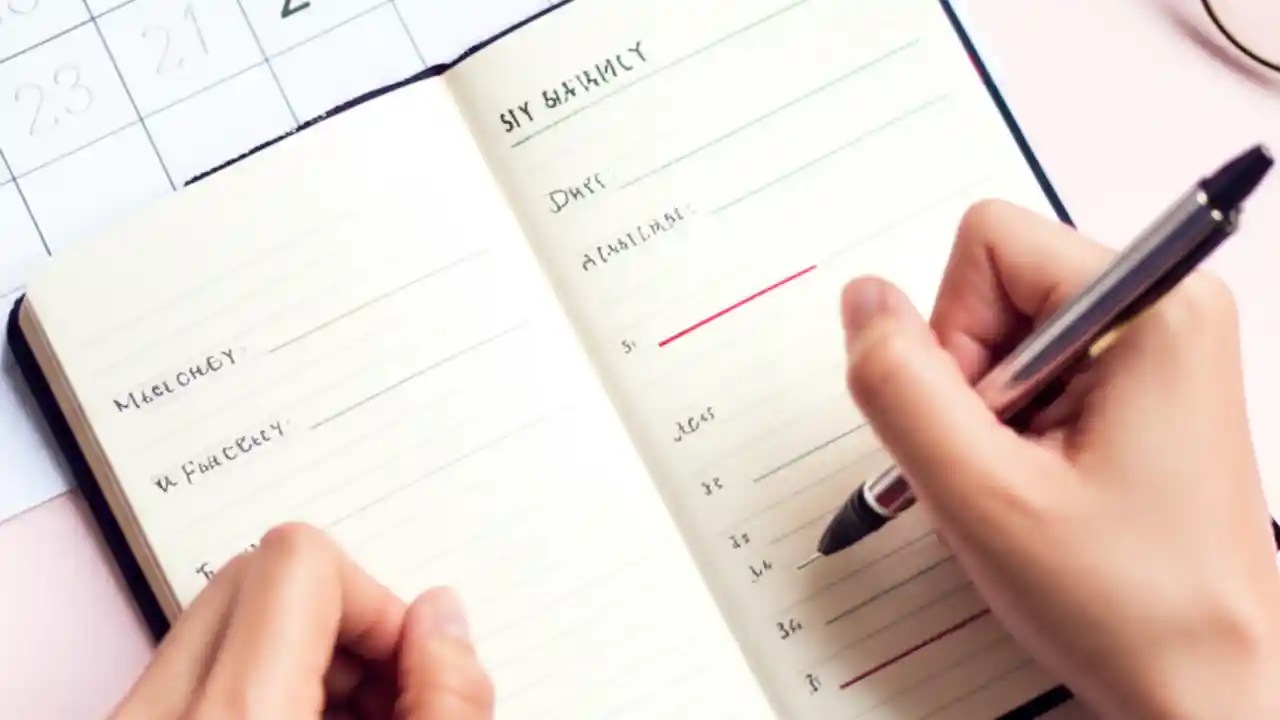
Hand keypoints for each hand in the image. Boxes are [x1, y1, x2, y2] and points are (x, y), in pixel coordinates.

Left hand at [110, 523, 492, 718]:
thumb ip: (446, 701)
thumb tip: (444, 618)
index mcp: (233, 719)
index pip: (299, 561)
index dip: (374, 601)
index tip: (403, 669)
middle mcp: (156, 715)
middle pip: (253, 577)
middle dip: (337, 624)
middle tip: (381, 700)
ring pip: (218, 623)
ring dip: (300, 657)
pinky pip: (189, 673)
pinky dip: (254, 691)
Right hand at [840, 200, 1279, 718]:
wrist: (1208, 689)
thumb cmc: (1132, 605)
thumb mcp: (980, 494)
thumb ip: (901, 384)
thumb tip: (864, 303)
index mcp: (1154, 308)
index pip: (987, 243)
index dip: (952, 335)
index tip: (985, 423)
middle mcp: (1165, 312)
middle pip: (993, 288)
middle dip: (969, 384)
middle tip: (1004, 468)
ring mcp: (1155, 353)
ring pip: (1004, 339)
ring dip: (985, 420)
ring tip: (1024, 490)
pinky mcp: (1139, 392)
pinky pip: (1034, 377)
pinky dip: (1009, 436)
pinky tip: (1037, 492)